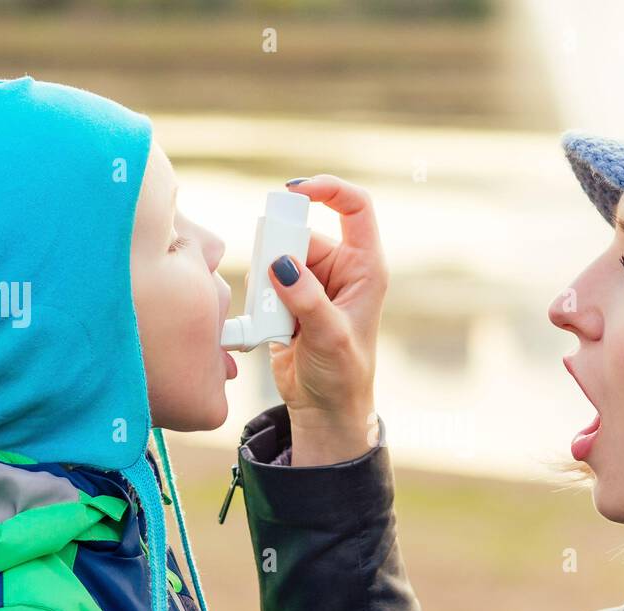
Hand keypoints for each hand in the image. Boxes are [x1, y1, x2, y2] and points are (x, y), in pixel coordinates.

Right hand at [267, 175, 386, 465]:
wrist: (323, 409)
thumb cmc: (343, 376)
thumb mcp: (331, 338)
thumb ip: (308, 299)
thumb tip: (281, 263)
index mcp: (364, 268)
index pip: (355, 208)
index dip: (329, 190)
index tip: (296, 190)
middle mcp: (339, 269)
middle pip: (302, 232)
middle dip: (280, 251)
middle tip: (271, 283)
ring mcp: (311, 282)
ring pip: (277, 256)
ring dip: (267, 281)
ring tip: (275, 318)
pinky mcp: (287, 298)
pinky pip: (264, 281)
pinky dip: (258, 298)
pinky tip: (267, 326)